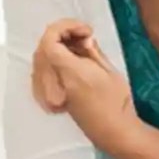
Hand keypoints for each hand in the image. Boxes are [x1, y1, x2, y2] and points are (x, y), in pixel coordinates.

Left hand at [32, 20, 142, 157]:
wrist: (113, 131)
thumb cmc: (117, 102)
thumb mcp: (110, 71)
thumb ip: (92, 51)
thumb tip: (82, 40)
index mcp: (70, 73)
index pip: (50, 41)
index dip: (65, 27)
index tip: (86, 29)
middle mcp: (54, 82)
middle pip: (44, 47)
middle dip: (63, 34)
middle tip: (85, 36)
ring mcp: (49, 92)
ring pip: (41, 58)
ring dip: (57, 46)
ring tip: (80, 47)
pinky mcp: (49, 98)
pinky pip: (42, 71)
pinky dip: (53, 59)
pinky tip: (70, 60)